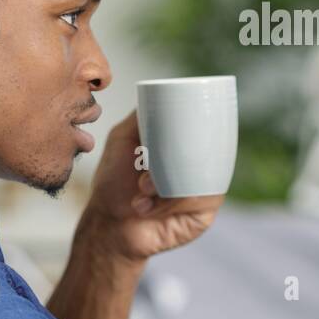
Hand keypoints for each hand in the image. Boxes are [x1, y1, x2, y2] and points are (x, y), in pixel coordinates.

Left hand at [79, 111, 224, 262]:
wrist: (109, 225)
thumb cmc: (113, 183)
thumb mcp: (122, 139)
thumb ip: (139, 116)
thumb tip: (157, 94)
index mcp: (184, 149)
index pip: (205, 130)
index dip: (199, 125)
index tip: (175, 131)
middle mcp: (199, 167)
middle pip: (209, 151)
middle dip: (174, 160)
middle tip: (144, 174)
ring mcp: (204, 191)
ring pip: (203, 178)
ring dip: (167, 186)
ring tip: (141, 191)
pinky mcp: (204, 215)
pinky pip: (201, 201)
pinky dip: (170, 204)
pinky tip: (146, 208)